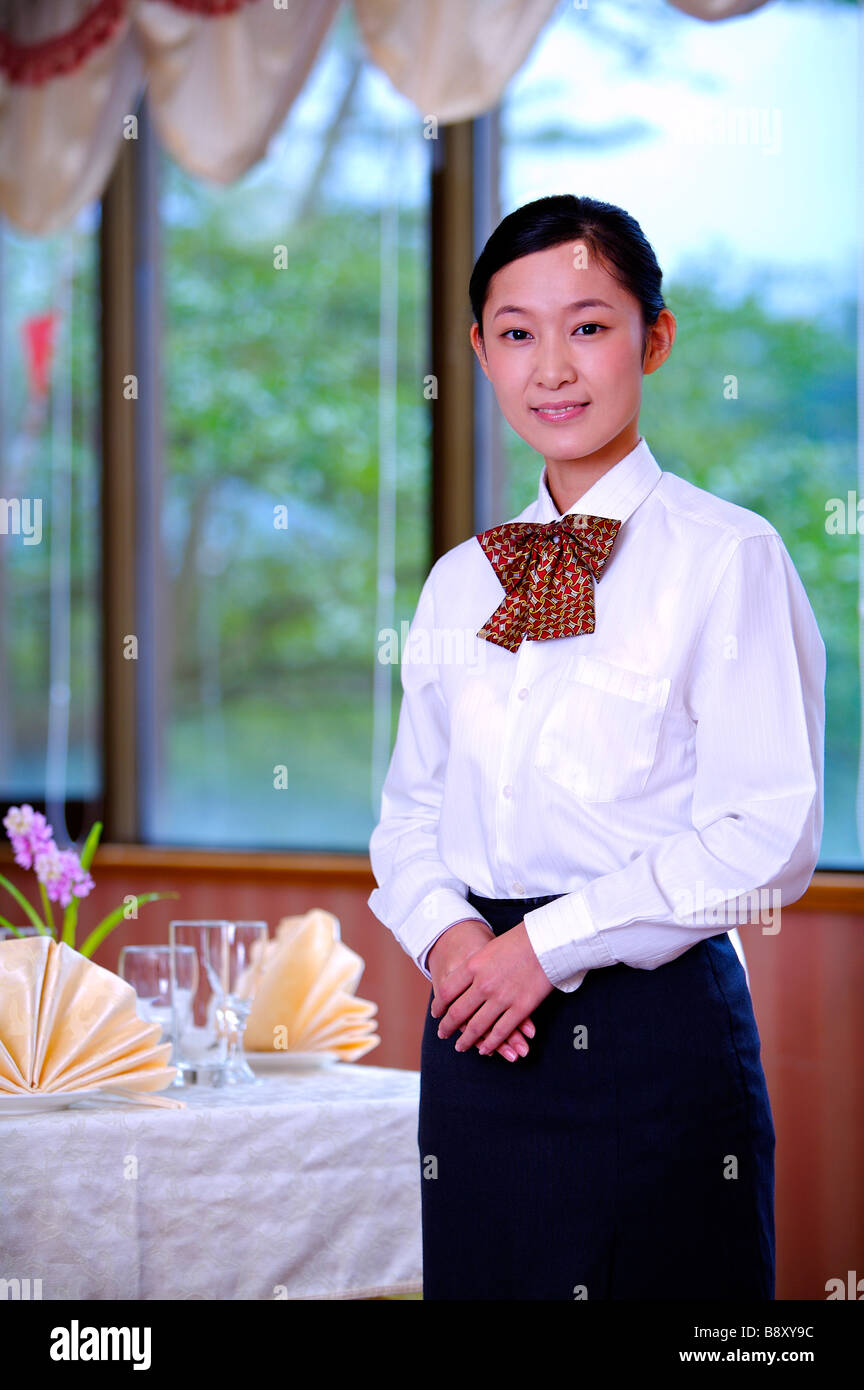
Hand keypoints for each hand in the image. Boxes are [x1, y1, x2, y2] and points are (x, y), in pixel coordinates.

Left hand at [427, 920, 535, 1061]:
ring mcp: (501, 998)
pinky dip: (491, 1043)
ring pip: (477, 1027)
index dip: (439, 1006)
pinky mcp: (520, 1008)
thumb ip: (475, 966)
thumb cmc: (519, 940)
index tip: (436, 1013)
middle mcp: (483, 984)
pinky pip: (501, 1032)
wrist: (546, 941)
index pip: (446, 992)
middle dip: (448, 1027)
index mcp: (473, 966)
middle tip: (443, 1033)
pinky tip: (484, 1049)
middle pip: (458, 1012)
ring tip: (460, 1046)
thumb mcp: (488, 948)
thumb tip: (462, 980)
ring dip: (466, 1040)